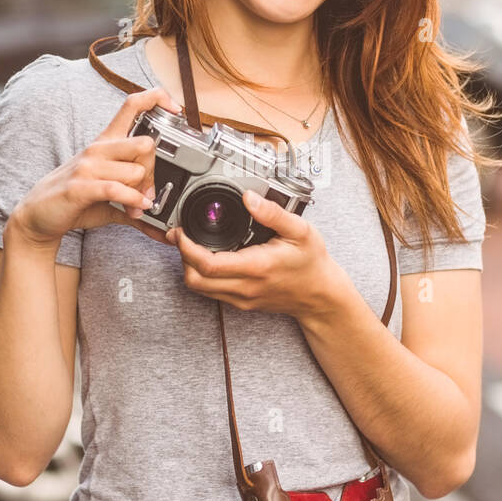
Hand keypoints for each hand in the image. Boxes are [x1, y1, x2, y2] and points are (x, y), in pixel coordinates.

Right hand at [10, 85, 182, 250]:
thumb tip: (162, 222)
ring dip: (143, 193)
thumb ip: (136, 199)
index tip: (175, 109)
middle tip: (149, 191)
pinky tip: (136, 209)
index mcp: (106, 142)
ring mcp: (87, 166)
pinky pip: (117, 189)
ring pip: (135, 170)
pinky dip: (133, 201)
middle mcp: (98, 149)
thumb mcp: (110, 192)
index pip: (132, 104)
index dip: (157, 98)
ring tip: (138, 206)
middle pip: (145, 144)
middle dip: (154, 171)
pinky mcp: (80, 186)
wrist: (40, 215)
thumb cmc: (77, 199)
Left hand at [165, 189, 345, 321]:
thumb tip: (249, 197)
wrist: (320, 295)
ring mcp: (242, 298)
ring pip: (200, 288)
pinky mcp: (241, 303)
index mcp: (257, 267)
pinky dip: (201, 275)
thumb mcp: (300, 231)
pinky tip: (207, 258)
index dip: (186, 248)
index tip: (180, 231)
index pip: (208, 265)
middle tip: (181, 236)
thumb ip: (273, 213)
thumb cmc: (311, 263)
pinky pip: (211, 292)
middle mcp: (246, 287)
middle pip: (195, 280)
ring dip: (189, 267)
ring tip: (190, 245)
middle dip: (181, 256)